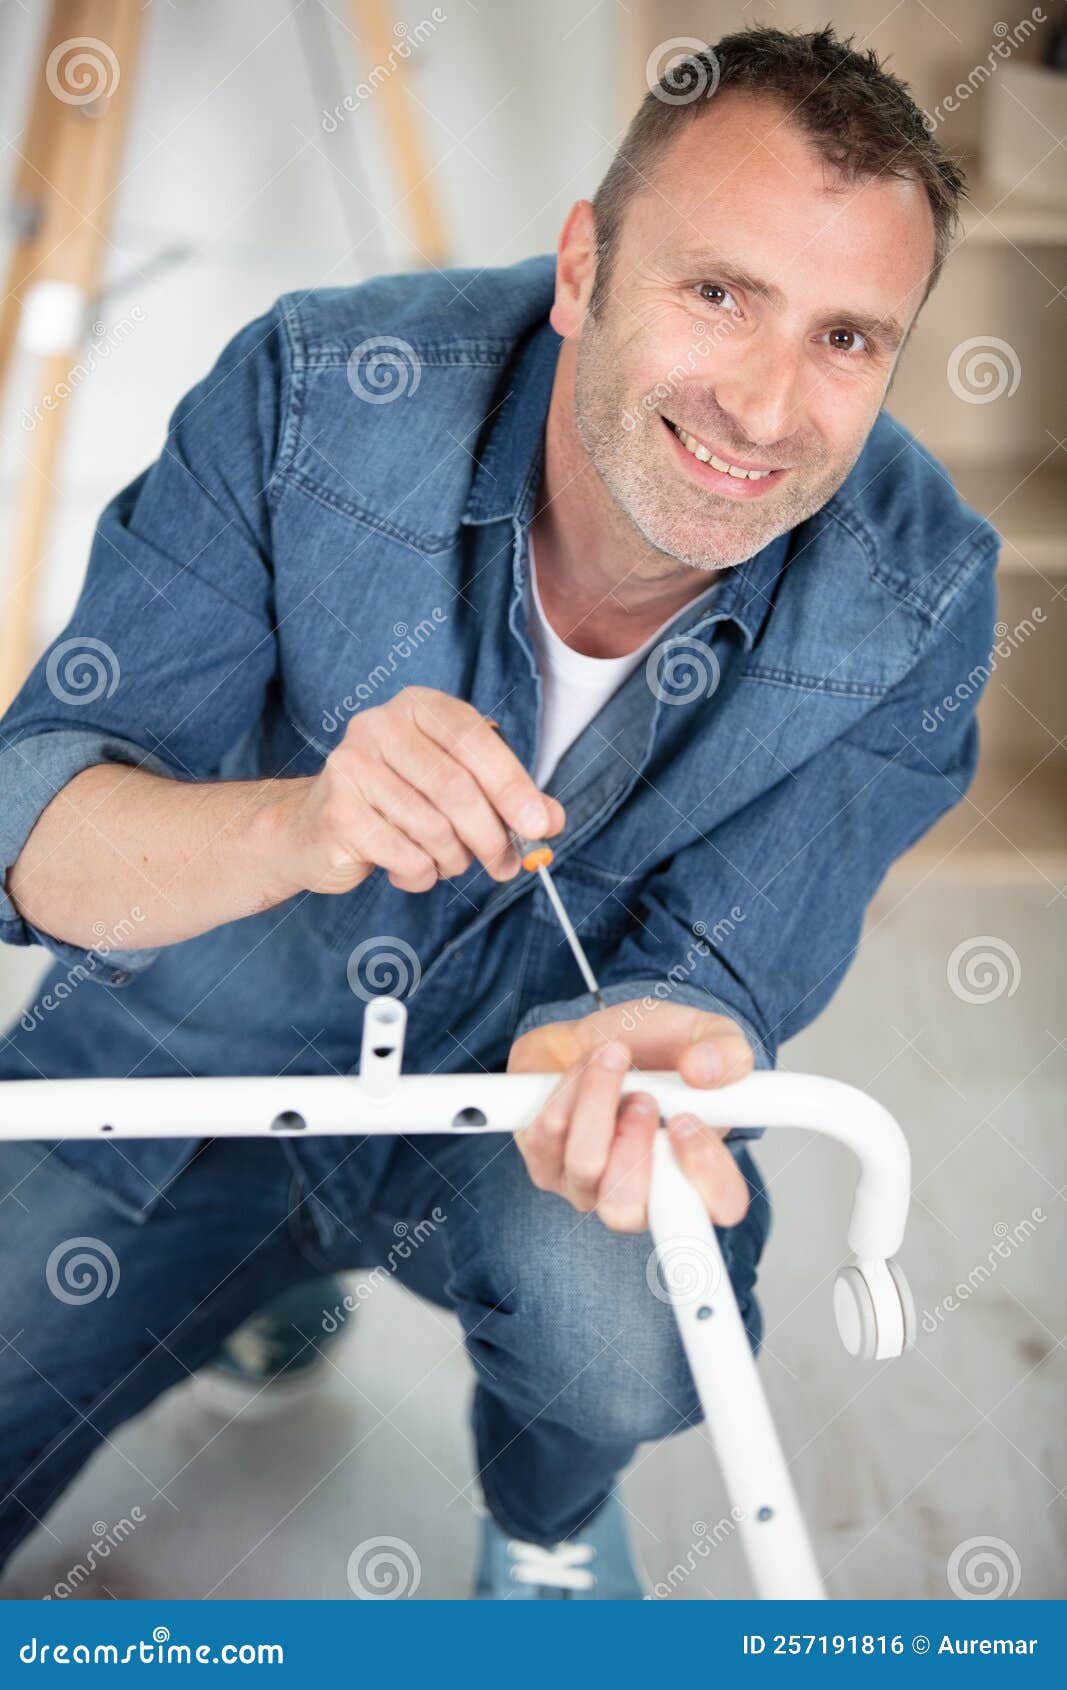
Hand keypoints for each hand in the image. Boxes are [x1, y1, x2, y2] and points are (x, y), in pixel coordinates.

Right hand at [272, 688, 564, 895]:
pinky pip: (406, 856)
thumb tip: (551, 821)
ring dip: (453, 860)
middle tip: (505, 866)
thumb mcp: (454, 789)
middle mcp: (379, 726)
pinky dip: (421, 875)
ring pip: (433, 828)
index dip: (512, 785)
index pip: (474, 739)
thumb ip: (505, 799)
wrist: (312, 829)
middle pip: (456, 788)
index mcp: (417, 706)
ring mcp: (351, 766)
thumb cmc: (395, 804)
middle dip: (491, 837)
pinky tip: (410, 870)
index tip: (539, 825)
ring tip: (446, 863)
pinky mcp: (337, 813)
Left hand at [507, 1001, 753, 1231]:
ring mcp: (587, 1186)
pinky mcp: (543, 1163)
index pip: (719, 1209)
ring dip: (598, 1098)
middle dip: (630, 1146)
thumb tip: (702, 1072)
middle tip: (643, 1097)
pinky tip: (584, 1064)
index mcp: (695, 1172)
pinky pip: (548, 1135)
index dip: (707, 1180)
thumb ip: (725, 1051)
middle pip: (626, 1212)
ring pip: (584, 1164)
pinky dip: (568, 1086)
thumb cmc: (657, 1048)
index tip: (686, 1123)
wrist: (597, 1035)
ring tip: (613, 1057)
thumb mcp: (707, 1033)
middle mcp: (640, 1195)